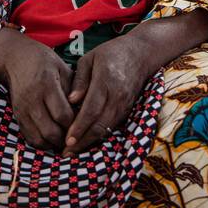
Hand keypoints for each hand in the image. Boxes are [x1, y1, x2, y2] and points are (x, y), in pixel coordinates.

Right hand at [0, 30, 74, 152]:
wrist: (15, 58)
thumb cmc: (43, 61)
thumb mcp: (62, 68)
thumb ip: (73, 89)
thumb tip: (83, 111)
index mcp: (47, 85)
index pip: (63, 115)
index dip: (75, 124)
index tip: (83, 124)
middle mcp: (32, 100)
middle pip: (50, 131)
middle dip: (65, 138)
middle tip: (76, 136)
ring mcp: (22, 109)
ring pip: (39, 138)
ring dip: (53, 144)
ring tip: (65, 139)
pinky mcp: (17, 115)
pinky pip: (29, 137)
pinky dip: (42, 143)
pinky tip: (52, 138)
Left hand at [63, 35, 152, 155]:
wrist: (141, 54)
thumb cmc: (111, 53)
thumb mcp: (90, 59)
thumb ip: (79, 80)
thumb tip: (71, 101)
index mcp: (106, 81)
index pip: (91, 109)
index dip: (79, 127)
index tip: (67, 140)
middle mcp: (117, 96)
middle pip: (100, 124)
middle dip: (82, 141)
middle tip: (66, 153)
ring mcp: (124, 104)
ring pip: (107, 129)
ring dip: (90, 142)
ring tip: (73, 151)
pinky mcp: (128, 109)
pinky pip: (113, 126)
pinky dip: (100, 136)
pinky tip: (87, 141)